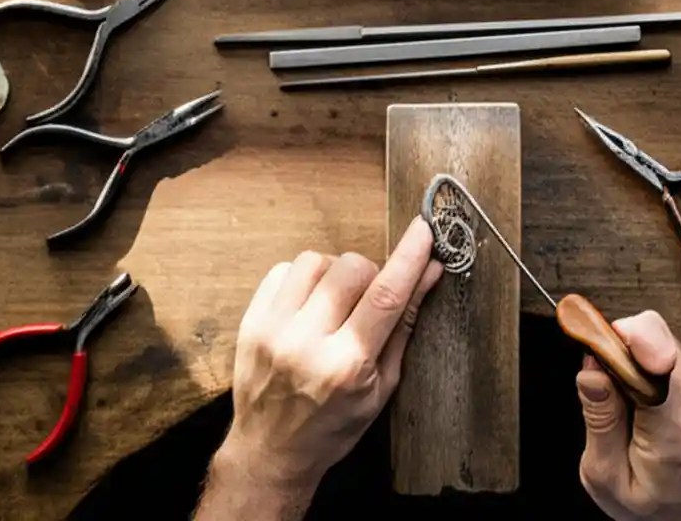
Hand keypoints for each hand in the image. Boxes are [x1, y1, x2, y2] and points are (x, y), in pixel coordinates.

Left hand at [197, 218, 442, 519]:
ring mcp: (273, 329)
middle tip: (369, 301)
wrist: (270, 452)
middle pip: (352, 269)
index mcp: (347, 366)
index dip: (410, 256)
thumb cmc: (333, 427)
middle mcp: (307, 343)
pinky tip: (310, 303)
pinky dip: (304, 277)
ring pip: (316, 261)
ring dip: (336, 274)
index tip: (424, 228)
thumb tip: (429, 273)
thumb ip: (405, 327)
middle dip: (371, 274)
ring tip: (336, 303)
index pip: (386, 296)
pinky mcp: (251, 321)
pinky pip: (284, 269)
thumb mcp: (382, 388)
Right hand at [576, 311, 680, 520]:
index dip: (630, 340)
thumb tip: (590, 371)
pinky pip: (662, 348)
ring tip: (618, 398)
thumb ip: (599, 420)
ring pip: (654, 338)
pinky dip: (638, 363)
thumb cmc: (654, 501)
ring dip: (625, 356)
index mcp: (674, 432)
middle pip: (653, 339)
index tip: (596, 341)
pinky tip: (633, 395)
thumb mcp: (607, 476)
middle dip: (614, 347)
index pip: (662, 364)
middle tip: (596, 379)